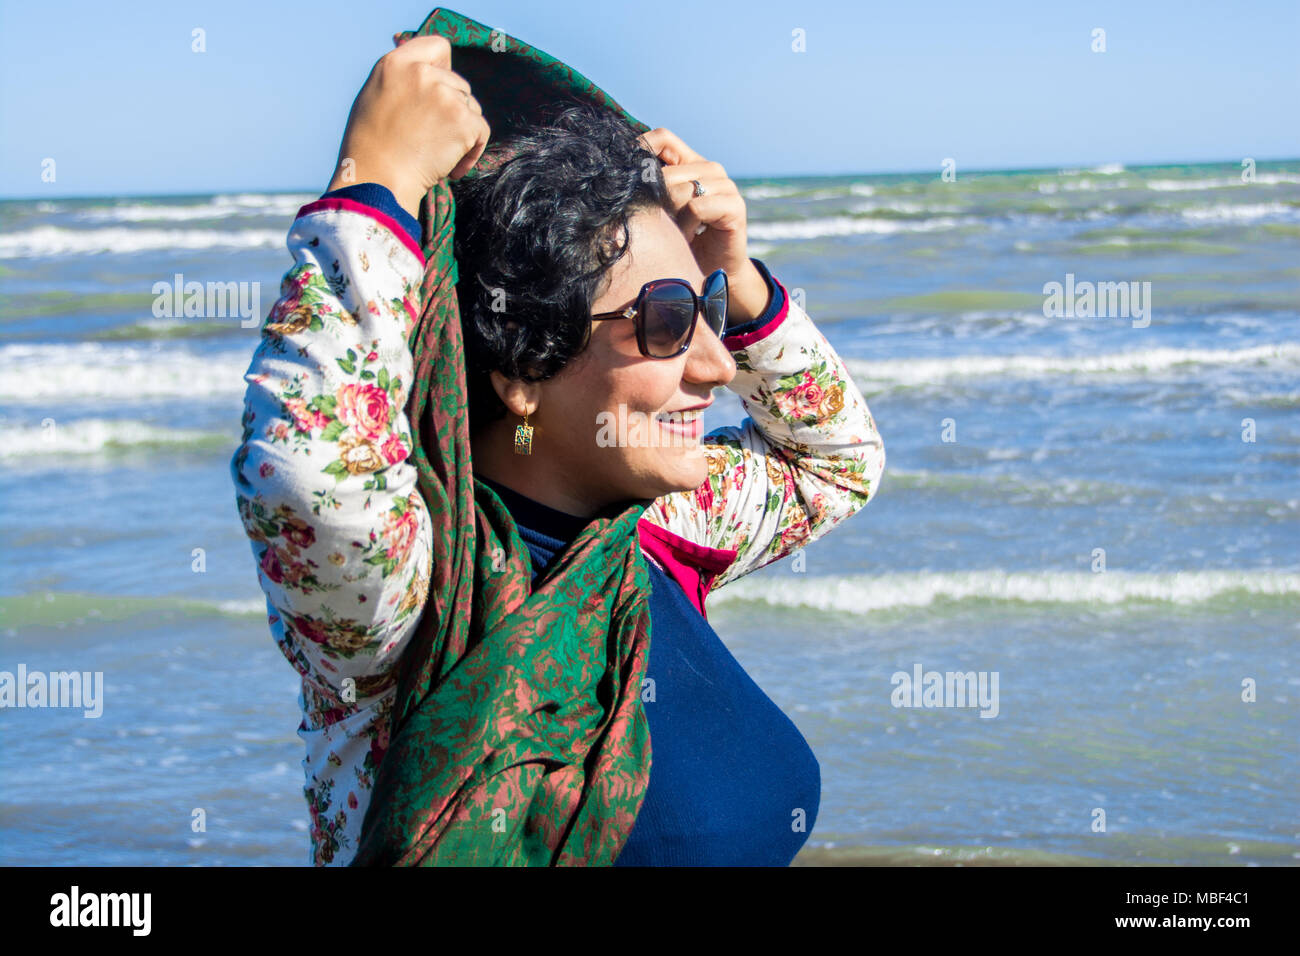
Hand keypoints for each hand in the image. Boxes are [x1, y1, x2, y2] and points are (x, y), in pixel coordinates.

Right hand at [326, 34, 490, 217]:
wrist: (378, 181)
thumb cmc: (370, 150)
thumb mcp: (376, 98)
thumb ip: (402, 80)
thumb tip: (430, 75)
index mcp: (395, 63)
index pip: (437, 46)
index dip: (445, 67)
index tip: (442, 91)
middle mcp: (422, 73)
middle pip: (459, 84)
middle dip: (453, 110)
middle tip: (433, 139)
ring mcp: (444, 95)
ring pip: (472, 108)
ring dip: (462, 132)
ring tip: (440, 156)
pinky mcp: (463, 119)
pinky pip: (481, 131)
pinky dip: (473, 152)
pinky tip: (452, 168)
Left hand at [638, 128, 767, 322]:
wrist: (711, 272)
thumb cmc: (680, 241)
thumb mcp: (659, 211)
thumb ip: (647, 189)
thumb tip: (614, 174)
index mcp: (691, 163)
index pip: (662, 137)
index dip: (640, 152)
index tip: (625, 181)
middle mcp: (710, 169)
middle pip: (666, 172)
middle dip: (654, 204)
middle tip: (658, 226)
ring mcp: (725, 185)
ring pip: (679, 190)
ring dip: (670, 218)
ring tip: (674, 234)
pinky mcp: (735, 206)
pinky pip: (696, 207)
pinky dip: (686, 226)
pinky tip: (689, 237)